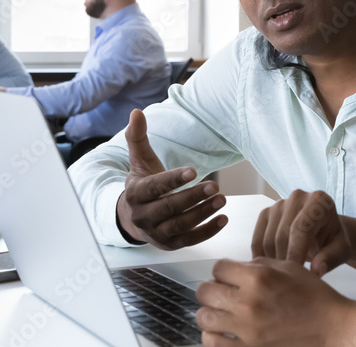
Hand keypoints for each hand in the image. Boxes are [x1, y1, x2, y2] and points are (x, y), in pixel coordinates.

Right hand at [117, 109, 227, 248]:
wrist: (132, 218)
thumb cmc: (142, 184)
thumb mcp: (139, 161)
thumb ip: (138, 137)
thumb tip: (136, 112)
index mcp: (135, 193)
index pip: (154, 187)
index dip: (173, 180)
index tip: (193, 171)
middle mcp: (143, 216)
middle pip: (169, 207)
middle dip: (193, 197)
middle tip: (215, 185)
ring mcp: (156, 233)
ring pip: (181, 225)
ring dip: (203, 213)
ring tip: (222, 198)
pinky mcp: (169, 244)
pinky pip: (190, 240)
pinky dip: (207, 231)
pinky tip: (223, 218)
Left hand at [196, 258, 354, 345]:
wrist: (331, 327)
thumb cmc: (313, 296)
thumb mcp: (288, 267)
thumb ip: (257, 264)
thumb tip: (235, 269)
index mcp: (258, 277)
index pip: (218, 267)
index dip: (223, 270)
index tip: (229, 275)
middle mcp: (248, 302)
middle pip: (205, 291)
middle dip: (212, 288)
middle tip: (221, 292)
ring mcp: (247, 330)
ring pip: (204, 318)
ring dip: (210, 312)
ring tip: (220, 312)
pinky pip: (213, 343)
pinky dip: (212, 336)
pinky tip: (222, 331)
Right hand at [251, 190, 349, 276]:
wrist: (324, 231)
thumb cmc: (334, 240)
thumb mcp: (341, 250)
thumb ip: (331, 258)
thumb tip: (317, 271)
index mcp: (319, 200)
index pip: (301, 228)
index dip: (296, 253)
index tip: (295, 275)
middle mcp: (297, 196)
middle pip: (282, 234)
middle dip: (285, 261)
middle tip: (289, 281)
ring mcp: (278, 203)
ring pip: (268, 239)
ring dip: (273, 262)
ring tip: (283, 277)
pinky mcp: (266, 213)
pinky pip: (257, 239)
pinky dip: (261, 257)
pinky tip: (271, 269)